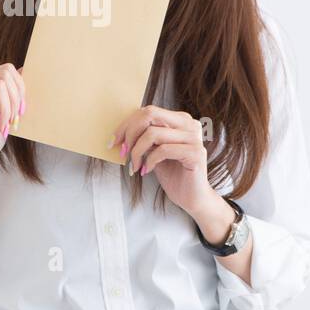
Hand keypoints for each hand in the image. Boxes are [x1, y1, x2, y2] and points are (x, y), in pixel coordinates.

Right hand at [0, 64, 25, 175]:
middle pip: (4, 73)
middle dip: (16, 98)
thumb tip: (24, 68)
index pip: (6, 69)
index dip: (20, 88)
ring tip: (4, 123)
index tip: (21, 112)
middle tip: (14, 120)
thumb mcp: (6, 110)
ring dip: (7, 107)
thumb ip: (11, 90)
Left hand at [109, 105, 216, 219]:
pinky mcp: (196, 153)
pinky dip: (149, 161)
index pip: (148, 111)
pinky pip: (163, 150)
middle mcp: (189, 124)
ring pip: (153, 133)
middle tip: (123, 152)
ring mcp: (194, 138)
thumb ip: (145, 137)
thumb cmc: (173, 174)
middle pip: (150, 114)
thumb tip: (122, 131)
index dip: (127, 124)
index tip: (114, 142)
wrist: (191, 197)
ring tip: (135, 166)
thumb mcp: (154, 151)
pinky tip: (147, 170)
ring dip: (137, 151)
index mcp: (180, 120)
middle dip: (130, 133)